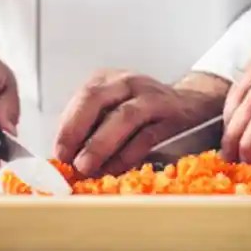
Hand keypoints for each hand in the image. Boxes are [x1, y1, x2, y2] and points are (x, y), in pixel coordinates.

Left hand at [54, 71, 228, 176]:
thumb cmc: (143, 112)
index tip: (59, 152)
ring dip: (101, 144)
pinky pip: (147, 135)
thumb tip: (65, 157)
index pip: (83, 97)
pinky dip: (128, 154)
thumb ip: (91, 128)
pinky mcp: (172, 117)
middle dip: (78, 130)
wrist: (192, 103)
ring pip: (123, 116)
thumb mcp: (114, 109)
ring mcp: (152, 97)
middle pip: (97, 99)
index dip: (68, 125)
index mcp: (108, 80)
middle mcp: (128, 83)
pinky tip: (114, 169)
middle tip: (69, 159)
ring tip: (86, 166)